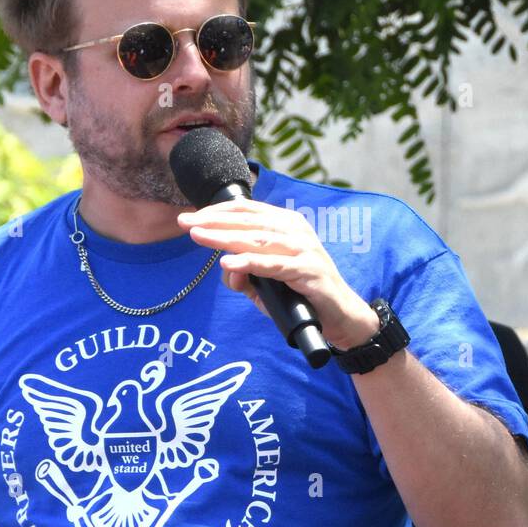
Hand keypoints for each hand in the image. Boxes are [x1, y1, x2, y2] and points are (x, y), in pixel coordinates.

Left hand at [176, 199, 380, 349]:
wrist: (341, 315)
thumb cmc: (303, 295)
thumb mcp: (267, 284)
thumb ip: (245, 275)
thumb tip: (225, 267)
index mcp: (286, 225)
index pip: (247, 211)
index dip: (217, 212)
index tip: (191, 218)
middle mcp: (295, 231)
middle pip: (248, 221)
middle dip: (214, 221)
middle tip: (186, 223)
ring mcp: (303, 250)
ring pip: (258, 238)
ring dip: (225, 237)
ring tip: (200, 236)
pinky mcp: (308, 270)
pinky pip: (274, 264)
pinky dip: (251, 262)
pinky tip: (231, 262)